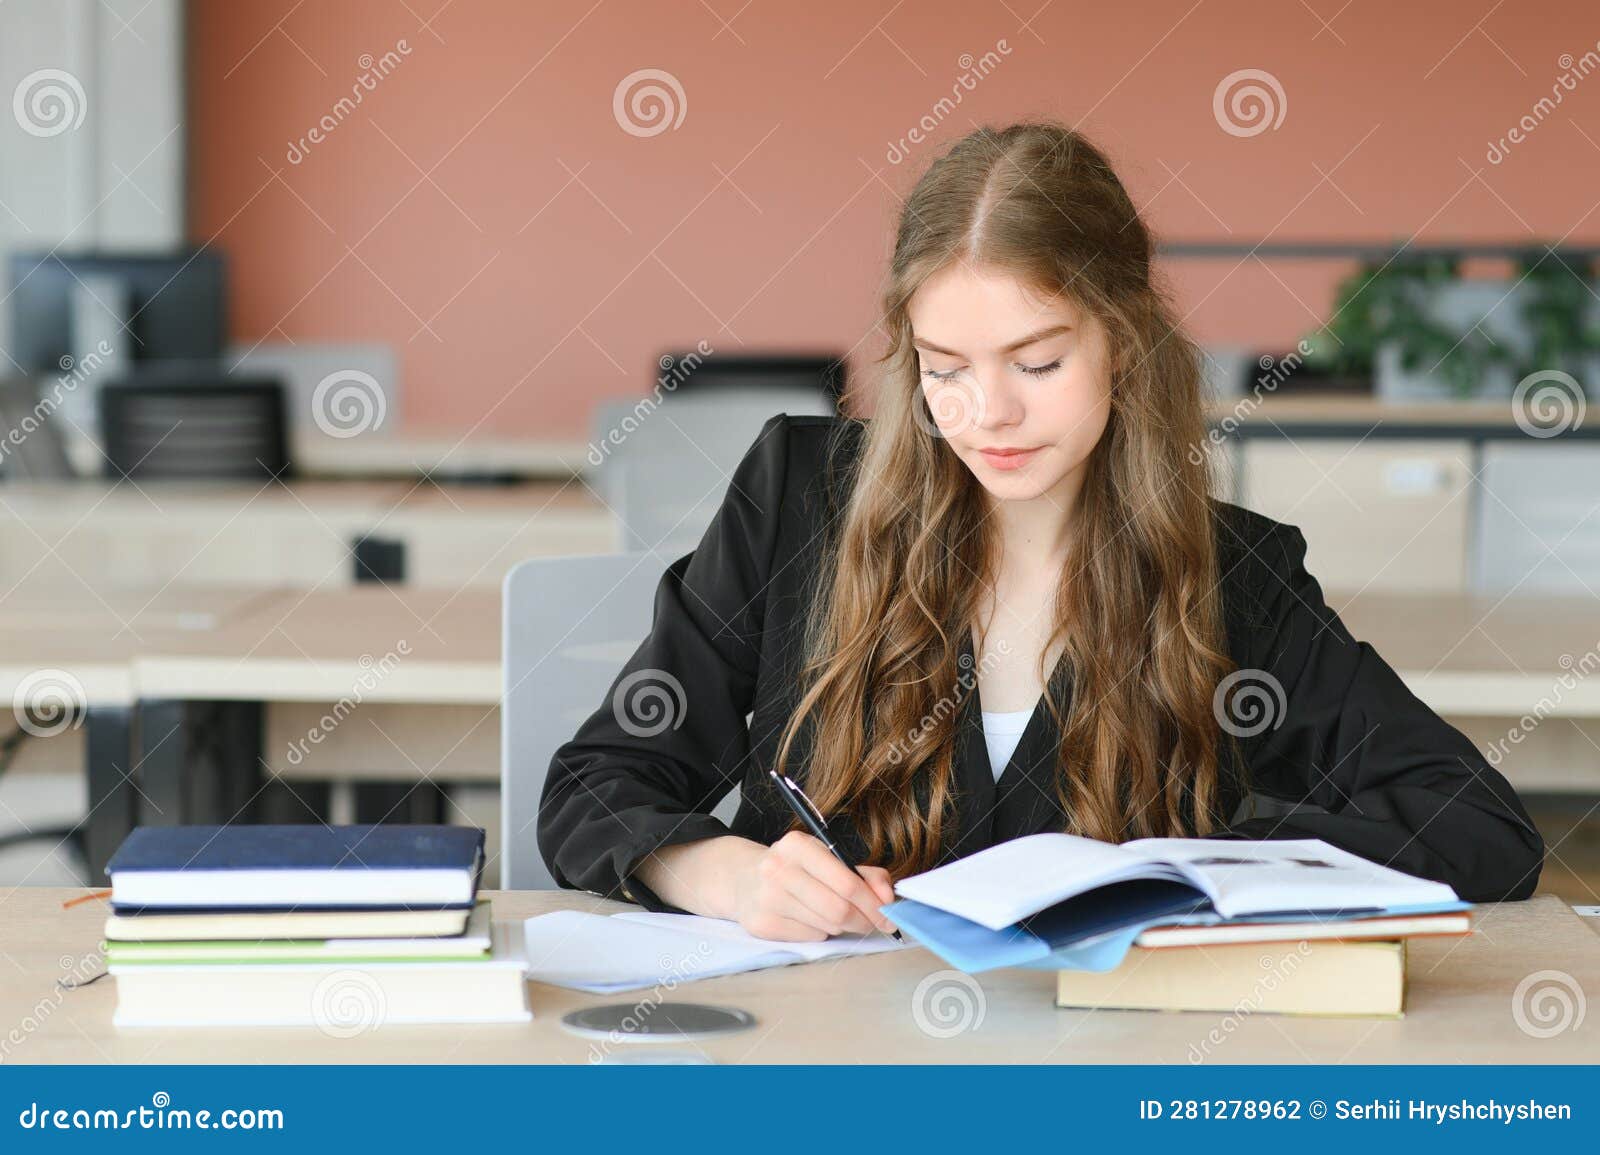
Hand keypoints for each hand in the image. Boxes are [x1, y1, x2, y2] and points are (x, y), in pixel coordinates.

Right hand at [732, 830, 897, 941]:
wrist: (743, 878)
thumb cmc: (795, 868)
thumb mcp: (827, 857)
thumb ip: (865, 874)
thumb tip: (888, 898)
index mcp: (798, 845)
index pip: (847, 882)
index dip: (873, 903)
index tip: (888, 914)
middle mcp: (778, 869)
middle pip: (838, 909)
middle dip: (863, 920)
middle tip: (872, 923)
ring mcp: (766, 899)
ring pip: (827, 926)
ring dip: (841, 926)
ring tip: (835, 915)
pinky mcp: (761, 924)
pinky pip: (810, 937)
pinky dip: (819, 932)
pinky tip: (809, 919)